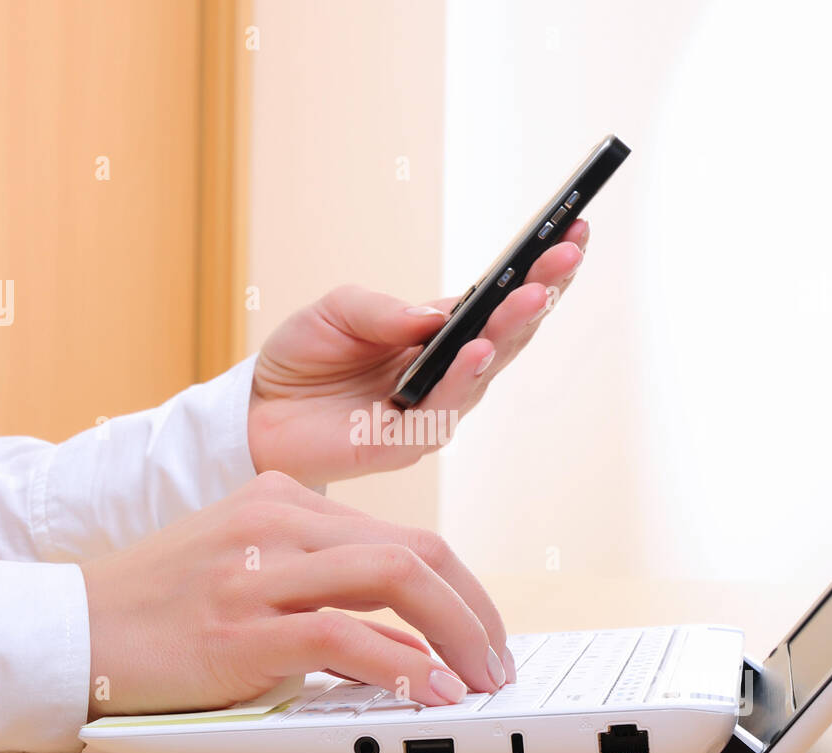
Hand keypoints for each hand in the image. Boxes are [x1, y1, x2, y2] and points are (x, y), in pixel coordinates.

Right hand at [81, 470, 514, 717]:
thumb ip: (313, 579)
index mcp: (282, 500)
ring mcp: (260, 570)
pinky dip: (403, 666)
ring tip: (481, 678)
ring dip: (457, 634)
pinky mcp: (242, 625)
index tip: (480, 629)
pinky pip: (345, 635)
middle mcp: (278, 521)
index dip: (458, 587)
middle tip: (497, 658)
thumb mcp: (240, 565)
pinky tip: (431, 691)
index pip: (401, 536)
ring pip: (394, 579)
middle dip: (474, 610)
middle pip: (414, 551)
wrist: (69, 627)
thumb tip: (399, 633)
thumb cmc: (157, 607)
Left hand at [249, 220, 590, 484]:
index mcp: (439, 335)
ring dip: (512, 331)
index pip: (499, 302)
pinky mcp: (406, 443)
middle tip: (567, 255)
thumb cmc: (302, 358)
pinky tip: (479, 349)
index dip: (538, 270)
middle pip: (508, 334)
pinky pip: (443, 411)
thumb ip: (384, 310)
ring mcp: (433, 410)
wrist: (257, 413)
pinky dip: (463, 379)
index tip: (574, 229)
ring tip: (533, 294)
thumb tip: (436, 314)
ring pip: (486, 371)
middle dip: (542, 291)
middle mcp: (447, 372)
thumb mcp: (337, 311)